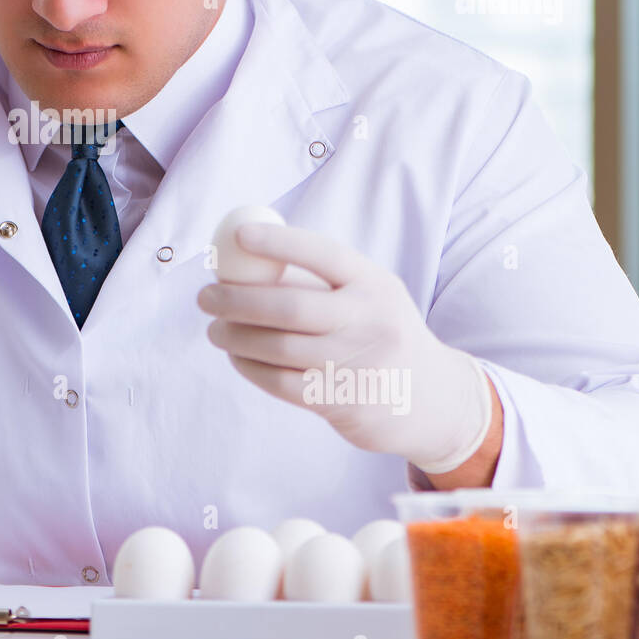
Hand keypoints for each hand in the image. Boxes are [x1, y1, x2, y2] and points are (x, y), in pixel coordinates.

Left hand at [197, 220, 492, 474]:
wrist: (432, 400)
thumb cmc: (381, 334)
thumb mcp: (370, 297)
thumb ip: (320, 280)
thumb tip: (245, 258)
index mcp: (375, 284)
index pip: (323, 254)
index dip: (279, 243)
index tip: (239, 236)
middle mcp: (370, 321)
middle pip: (290, 306)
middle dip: (236, 300)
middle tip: (206, 297)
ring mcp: (358, 364)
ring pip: (278, 347)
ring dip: (234, 336)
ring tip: (215, 330)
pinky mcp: (342, 402)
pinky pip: (280, 381)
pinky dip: (249, 367)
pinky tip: (238, 358)